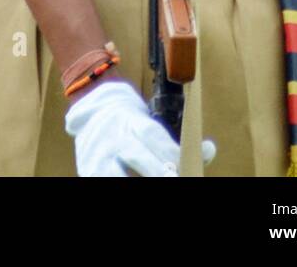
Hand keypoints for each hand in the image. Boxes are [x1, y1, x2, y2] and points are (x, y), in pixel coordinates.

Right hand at [65, 80, 215, 176]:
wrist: (91, 111)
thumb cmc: (131, 128)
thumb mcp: (151, 128)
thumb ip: (177, 145)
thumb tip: (209, 151)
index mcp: (134, 122)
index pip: (154, 136)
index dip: (171, 153)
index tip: (186, 167)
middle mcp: (116, 135)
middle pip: (137, 153)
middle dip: (156, 170)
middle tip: (174, 179)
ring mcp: (99, 152)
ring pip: (111, 170)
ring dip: (128, 180)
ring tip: (142, 186)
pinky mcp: (88, 167)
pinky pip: (98, 178)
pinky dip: (109, 182)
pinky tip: (126, 184)